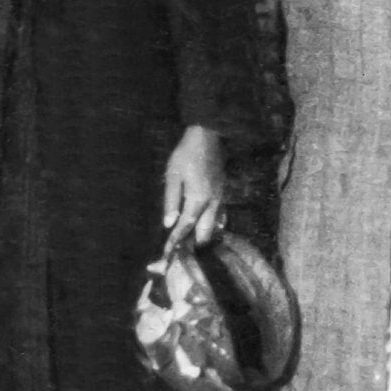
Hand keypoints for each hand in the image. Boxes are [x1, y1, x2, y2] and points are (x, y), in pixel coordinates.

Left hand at [162, 125, 224, 248]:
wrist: (207, 137)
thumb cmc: (186, 154)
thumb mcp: (173, 176)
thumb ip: (171, 201)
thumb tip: (168, 224)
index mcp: (198, 200)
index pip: (186, 227)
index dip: (176, 241)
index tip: (168, 253)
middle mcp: (213, 204)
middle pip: (205, 234)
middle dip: (194, 246)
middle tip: (179, 250)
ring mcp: (220, 199)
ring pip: (214, 227)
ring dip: (201, 236)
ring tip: (188, 241)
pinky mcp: (223, 194)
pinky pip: (218, 217)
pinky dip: (209, 225)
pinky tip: (199, 225)